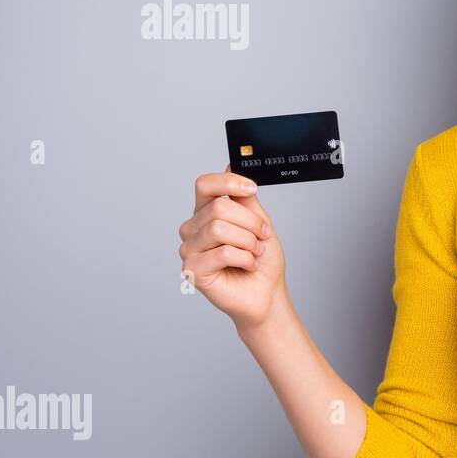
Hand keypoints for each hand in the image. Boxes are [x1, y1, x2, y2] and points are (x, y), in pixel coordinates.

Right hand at [178, 164, 288, 329]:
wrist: (266, 293)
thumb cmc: (261, 260)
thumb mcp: (258, 221)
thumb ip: (244, 198)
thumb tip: (231, 164)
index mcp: (206, 212)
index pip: (205, 185)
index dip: (229, 182)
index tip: (252, 190)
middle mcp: (193, 228)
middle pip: (219, 208)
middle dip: (251, 223)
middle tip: (262, 238)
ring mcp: (189, 249)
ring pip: (219, 229)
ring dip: (248, 242)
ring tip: (254, 253)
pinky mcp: (192, 269)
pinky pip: (221, 252)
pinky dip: (244, 258)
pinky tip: (246, 265)